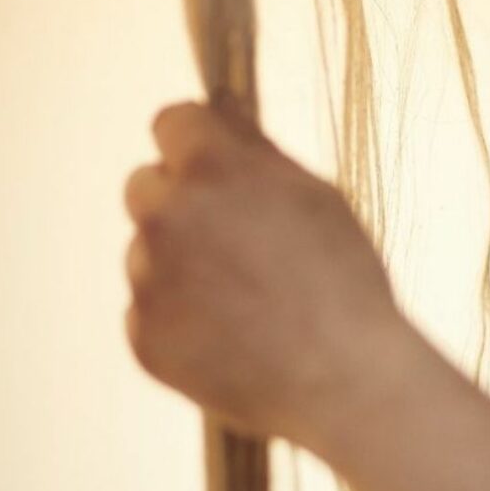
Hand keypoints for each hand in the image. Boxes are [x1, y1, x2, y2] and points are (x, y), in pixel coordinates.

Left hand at [123, 102, 403, 442]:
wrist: (347, 382)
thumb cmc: (346, 285)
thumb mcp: (318, 199)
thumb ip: (258, 150)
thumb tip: (222, 109)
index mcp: (213, 169)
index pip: (172, 122)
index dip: (199, 145)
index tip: (217, 169)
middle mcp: (167, 215)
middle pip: (145, 185)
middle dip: (182, 204)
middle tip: (237, 244)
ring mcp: (148, 280)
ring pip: (146, 253)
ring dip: (182, 267)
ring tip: (247, 303)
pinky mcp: (142, 336)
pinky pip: (148, 311)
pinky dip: (181, 321)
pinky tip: (234, 338)